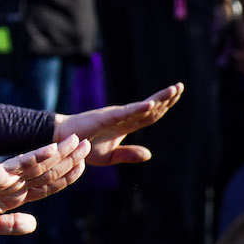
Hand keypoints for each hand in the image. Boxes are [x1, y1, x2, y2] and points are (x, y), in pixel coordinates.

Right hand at [0, 135, 90, 238]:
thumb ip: (11, 225)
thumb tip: (34, 224)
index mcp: (13, 198)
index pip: (46, 186)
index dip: (66, 177)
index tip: (83, 167)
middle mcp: (14, 185)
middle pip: (49, 172)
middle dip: (71, 160)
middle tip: (88, 145)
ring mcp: (7, 177)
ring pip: (41, 165)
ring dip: (62, 154)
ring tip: (80, 142)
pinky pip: (21, 163)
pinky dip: (38, 156)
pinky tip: (53, 148)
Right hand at [54, 83, 183, 165]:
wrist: (63, 141)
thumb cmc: (84, 146)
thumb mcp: (110, 156)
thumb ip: (128, 154)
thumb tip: (149, 155)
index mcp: (125, 125)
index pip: (149, 115)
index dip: (163, 107)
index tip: (176, 96)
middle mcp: (123, 117)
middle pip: (149, 108)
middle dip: (166, 98)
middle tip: (180, 87)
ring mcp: (114, 116)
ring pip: (141, 107)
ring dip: (158, 99)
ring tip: (174, 90)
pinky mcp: (105, 117)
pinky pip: (125, 113)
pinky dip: (138, 108)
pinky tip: (150, 104)